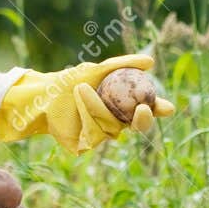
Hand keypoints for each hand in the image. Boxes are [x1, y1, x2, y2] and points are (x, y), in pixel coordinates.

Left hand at [0, 53, 175, 154]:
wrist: (42, 95)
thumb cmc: (70, 81)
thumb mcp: (97, 69)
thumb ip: (122, 64)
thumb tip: (151, 62)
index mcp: (122, 105)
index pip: (147, 109)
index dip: (158, 110)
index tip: (166, 107)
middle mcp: (115, 121)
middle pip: (138, 126)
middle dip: (143, 120)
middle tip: (142, 110)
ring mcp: (101, 134)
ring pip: (113, 127)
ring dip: (98, 107)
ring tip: (81, 89)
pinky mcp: (86, 144)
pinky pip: (95, 133)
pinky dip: (87, 116)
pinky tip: (76, 105)